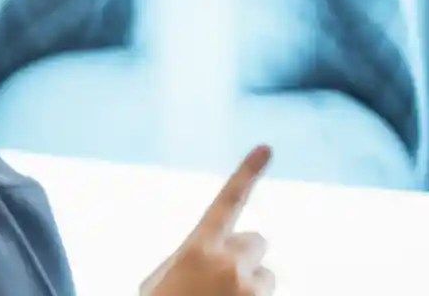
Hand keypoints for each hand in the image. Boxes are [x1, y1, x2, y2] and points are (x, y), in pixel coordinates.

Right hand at [140, 146, 274, 295]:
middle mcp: (229, 264)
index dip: (248, 172)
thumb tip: (220, 250)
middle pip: (257, 242)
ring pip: (266, 277)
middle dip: (244, 256)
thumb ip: (194, 255)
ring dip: (250, 287)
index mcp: (198, 248)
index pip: (227, 201)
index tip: (267, 147)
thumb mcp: (162, 278)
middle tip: (222, 279)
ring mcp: (250, 291)